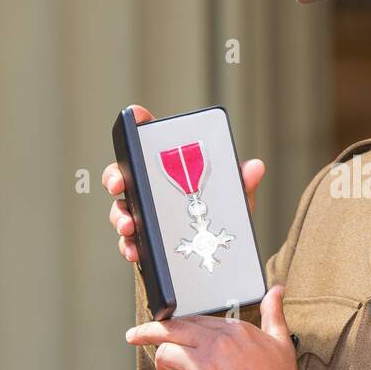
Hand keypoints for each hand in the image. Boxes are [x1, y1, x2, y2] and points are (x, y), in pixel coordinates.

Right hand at [102, 103, 266, 263]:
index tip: (138, 114)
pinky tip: (134, 250)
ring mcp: (143, 213)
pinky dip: (128, 245)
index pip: (151, 141)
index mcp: (171, 170)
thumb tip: (255, 167)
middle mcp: (151, 188)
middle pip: (122, 173)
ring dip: (119, 216)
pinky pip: (128, 240)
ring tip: (129, 226)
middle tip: (120, 184)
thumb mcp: (233, 200)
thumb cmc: (220, 217)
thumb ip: (241, 184)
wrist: (219, 255)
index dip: (140, 122)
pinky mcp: (143, 240)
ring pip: (120, 209)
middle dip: (115, 176)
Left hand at [124, 283, 304, 369]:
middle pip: (170, 329)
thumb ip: (273, 313)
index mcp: (233, 330)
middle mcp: (216, 344)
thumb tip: (277, 290)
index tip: (166, 328)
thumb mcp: (280, 341)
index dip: (177, 325)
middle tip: (134, 335)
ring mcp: (205, 368)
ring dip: (161, 365)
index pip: (194, 320)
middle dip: (147, 331)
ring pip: (165, 354)